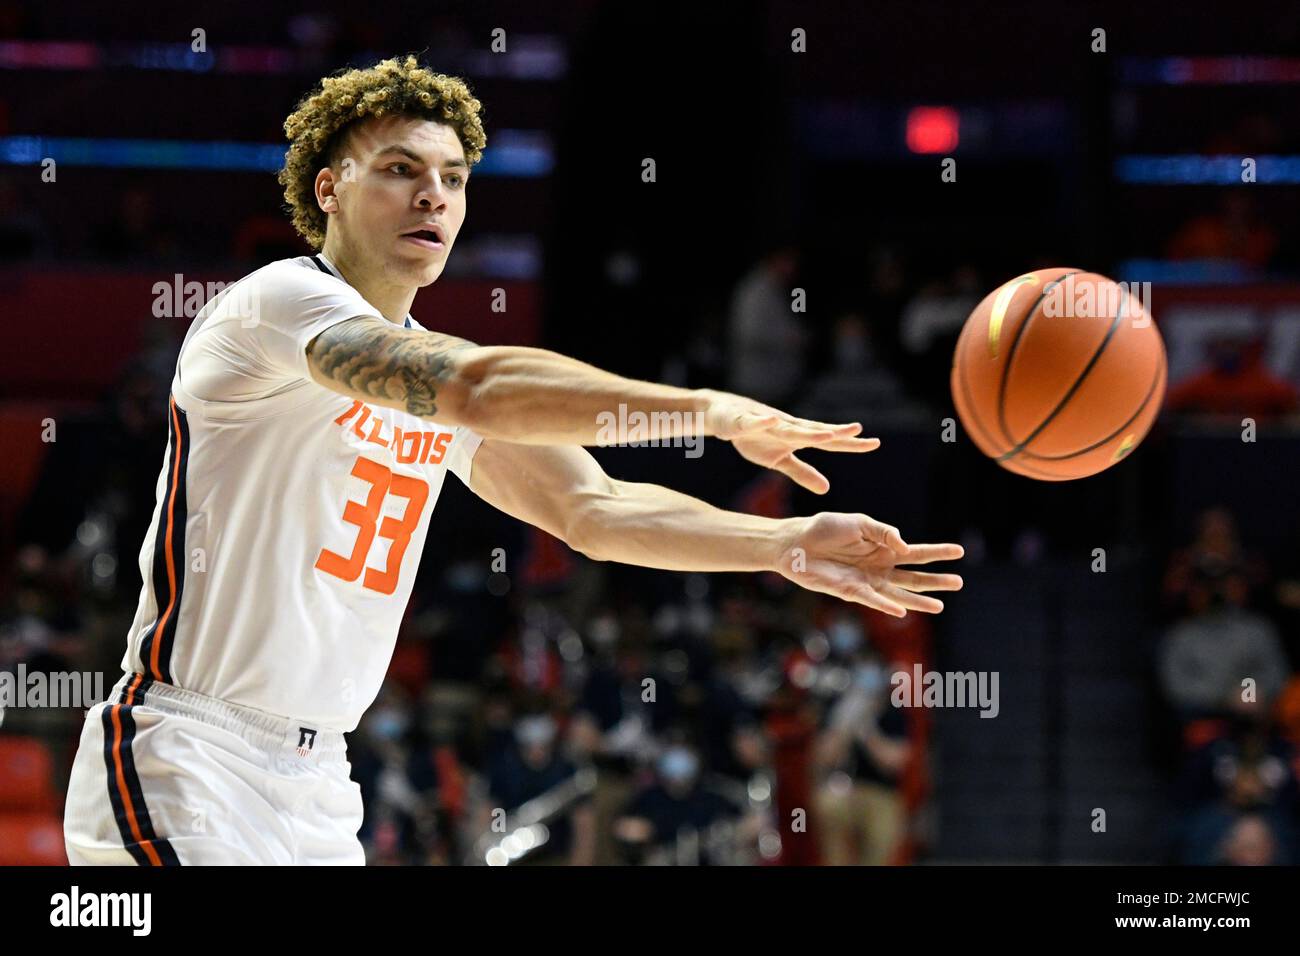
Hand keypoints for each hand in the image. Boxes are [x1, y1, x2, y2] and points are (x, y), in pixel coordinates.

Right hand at [699, 389, 879, 492]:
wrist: (722, 414)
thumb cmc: (754, 437)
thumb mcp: (779, 460)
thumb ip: (802, 473)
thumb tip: (827, 488)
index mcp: (797, 437)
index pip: (829, 442)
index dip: (850, 443)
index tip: (874, 444)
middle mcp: (787, 427)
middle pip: (815, 431)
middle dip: (835, 432)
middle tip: (859, 430)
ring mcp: (767, 423)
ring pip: (789, 427)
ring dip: (806, 431)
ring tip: (826, 434)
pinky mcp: (744, 422)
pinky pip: (754, 423)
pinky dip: (762, 422)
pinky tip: (770, 421)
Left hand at [773, 512, 963, 616]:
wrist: (796, 542)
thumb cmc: (826, 528)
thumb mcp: (859, 522)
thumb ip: (883, 532)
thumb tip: (905, 546)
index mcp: (883, 548)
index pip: (916, 552)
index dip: (937, 552)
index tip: (959, 550)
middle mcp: (879, 567)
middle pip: (913, 576)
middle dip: (936, 580)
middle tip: (958, 582)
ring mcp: (867, 581)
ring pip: (899, 593)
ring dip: (919, 600)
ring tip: (940, 605)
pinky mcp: (850, 591)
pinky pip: (873, 600)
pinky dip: (887, 605)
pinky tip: (902, 610)